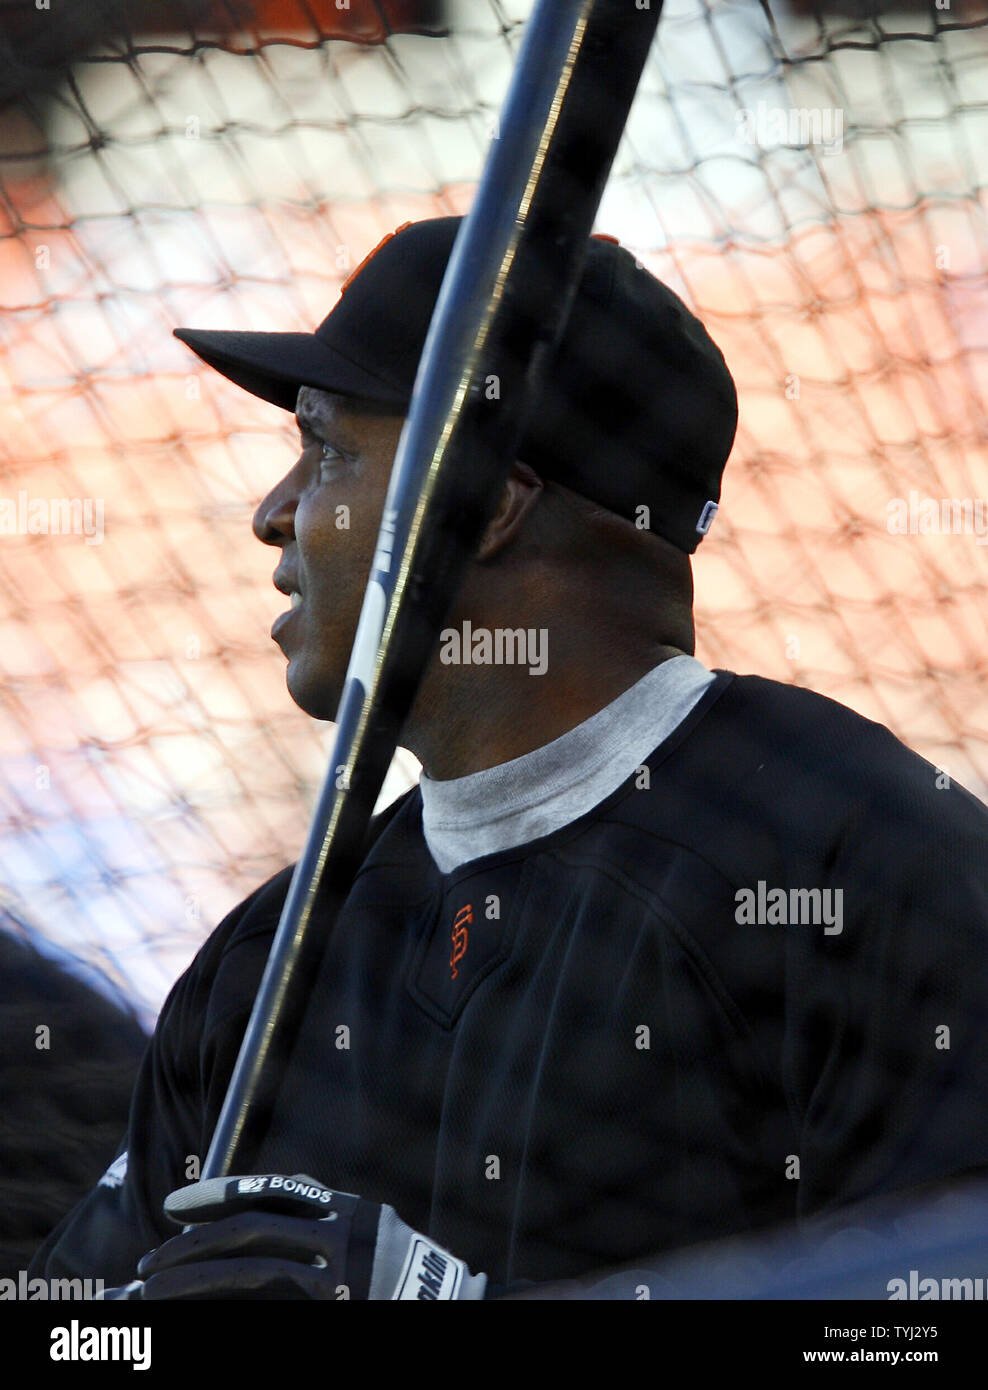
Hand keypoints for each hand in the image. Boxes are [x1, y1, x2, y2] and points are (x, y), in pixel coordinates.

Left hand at [114, 1173, 486, 1299]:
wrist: (461, 1306)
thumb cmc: (412, 1277)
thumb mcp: (375, 1234)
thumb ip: (331, 1222)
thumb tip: (273, 1221)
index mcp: (347, 1206)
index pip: (272, 1189)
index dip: (220, 1193)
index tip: (177, 1205)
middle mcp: (341, 1226)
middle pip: (253, 1223)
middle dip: (195, 1238)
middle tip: (153, 1257)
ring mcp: (341, 1264)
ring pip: (252, 1260)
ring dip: (197, 1273)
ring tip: (158, 1284)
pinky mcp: (339, 1297)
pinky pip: (271, 1296)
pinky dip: (231, 1300)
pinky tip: (201, 1309)